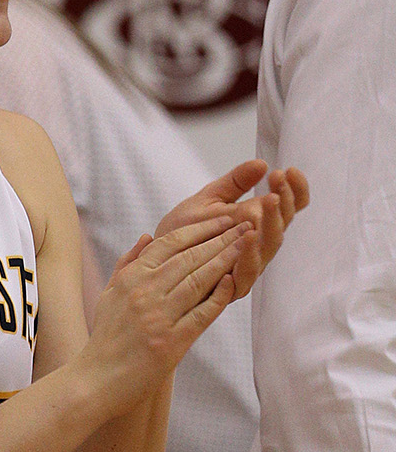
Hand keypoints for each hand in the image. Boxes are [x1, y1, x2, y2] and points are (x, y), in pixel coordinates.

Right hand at [85, 216, 251, 411]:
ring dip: (227, 259)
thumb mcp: (109, 294)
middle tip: (246, 223)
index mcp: (130, 278)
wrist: (96, 379)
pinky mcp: (173, 341)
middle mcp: (144, 292)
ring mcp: (159, 316)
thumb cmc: (105, 337)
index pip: (169, 243)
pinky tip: (236, 282)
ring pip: (200, 279)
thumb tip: (147, 236)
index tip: (222, 217)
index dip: (199, 228)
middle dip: (221, 238)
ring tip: (247, 244)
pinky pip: (203, 313)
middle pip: (189, 257)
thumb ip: (127, 263)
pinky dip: (221, 296)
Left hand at [152, 160, 308, 297]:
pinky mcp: (230, 288)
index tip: (289, 170)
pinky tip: (247, 237)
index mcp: (258, 224)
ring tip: (268, 202)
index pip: (287, 208)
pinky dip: (248, 257)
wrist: (155, 256)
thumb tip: (261, 163)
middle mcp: (258, 247)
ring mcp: (246, 267)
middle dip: (281, 204)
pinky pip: (245, 275)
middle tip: (276, 182)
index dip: (295, 190)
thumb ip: (234, 183)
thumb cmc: (183, 229)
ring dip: (270, 225)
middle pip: (281, 227)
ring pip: (267, 250)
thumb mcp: (209, 199)